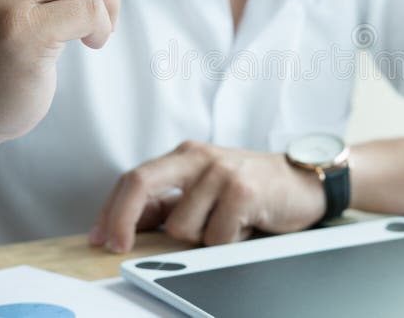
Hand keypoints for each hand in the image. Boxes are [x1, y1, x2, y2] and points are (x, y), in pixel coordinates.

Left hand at [90, 140, 326, 251]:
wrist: (303, 182)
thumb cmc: (252, 189)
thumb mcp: (205, 190)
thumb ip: (169, 205)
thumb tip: (127, 225)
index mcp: (185, 156)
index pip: (134, 178)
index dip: (111, 211)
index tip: (100, 238)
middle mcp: (199, 158)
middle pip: (141, 183)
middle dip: (122, 220)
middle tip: (118, 247)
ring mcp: (221, 172)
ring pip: (181, 226)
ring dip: (201, 239)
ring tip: (226, 225)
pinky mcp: (243, 191)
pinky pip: (215, 238)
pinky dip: (228, 242)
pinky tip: (245, 225)